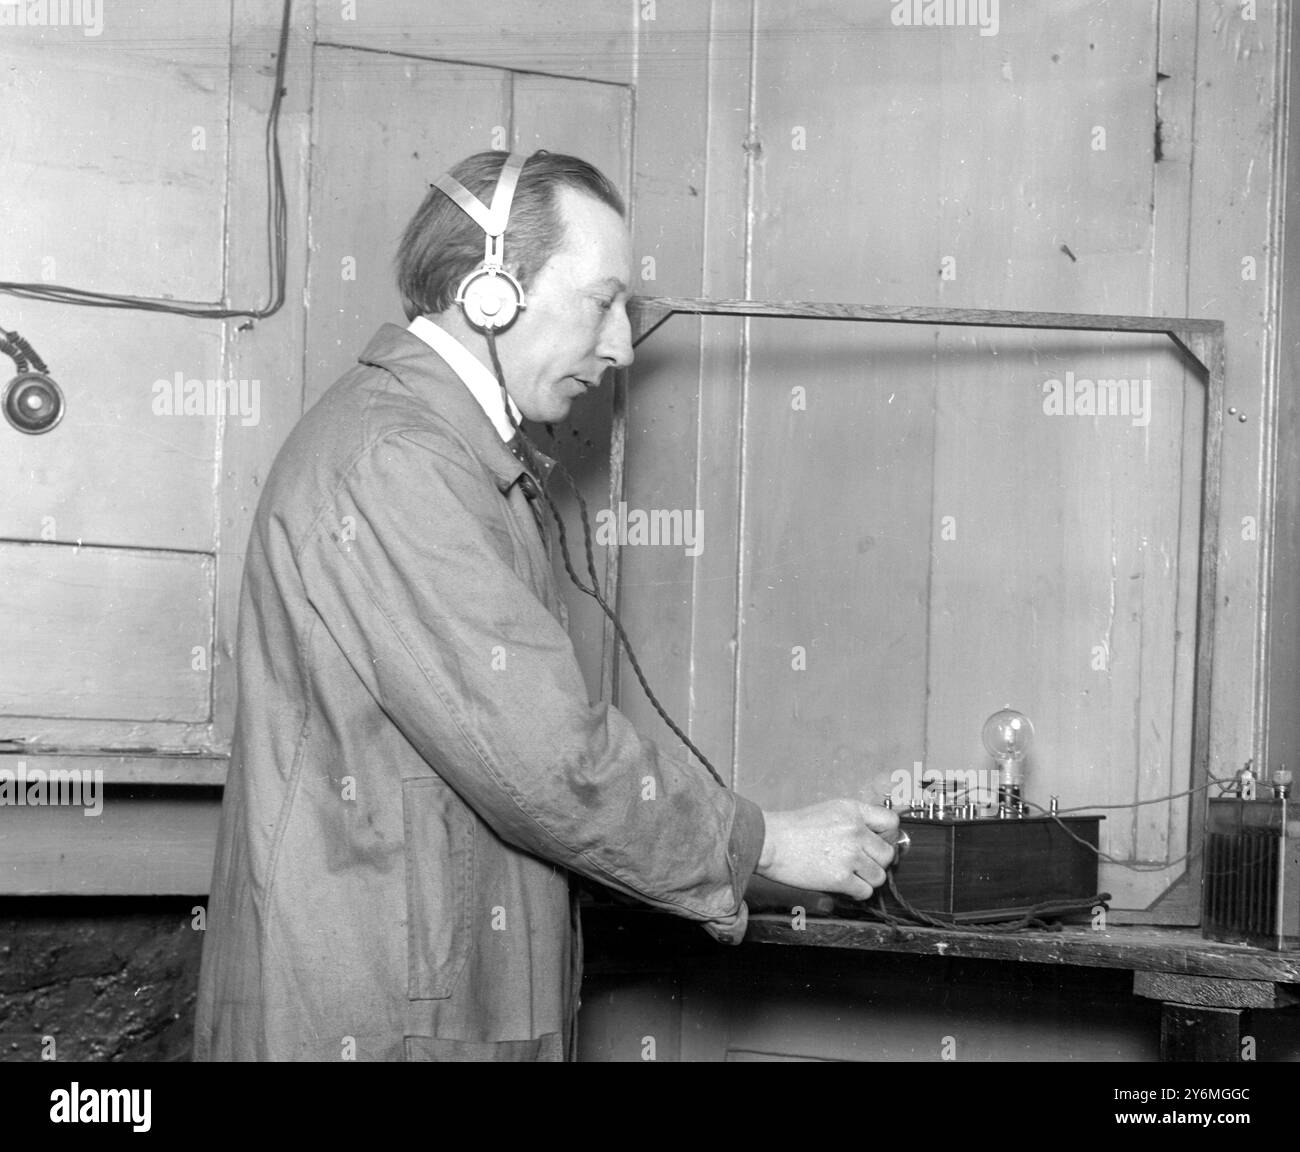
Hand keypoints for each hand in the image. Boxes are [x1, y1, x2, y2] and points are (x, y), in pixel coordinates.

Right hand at [756, 799, 899, 899]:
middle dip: (876, 861)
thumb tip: (879, 836)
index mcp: (853, 811)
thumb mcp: (829, 810)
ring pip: (879, 876)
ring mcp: (849, 855)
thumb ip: (855, 819)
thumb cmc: (793, 827)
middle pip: (888, 854)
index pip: (891, 822)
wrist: (769, 841)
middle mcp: (855, 831)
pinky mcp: (840, 878)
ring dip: (866, 878)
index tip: (879, 843)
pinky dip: (856, 892)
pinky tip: (842, 884)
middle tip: (860, 863)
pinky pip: (865, 891)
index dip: (888, 836)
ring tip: (848, 873)